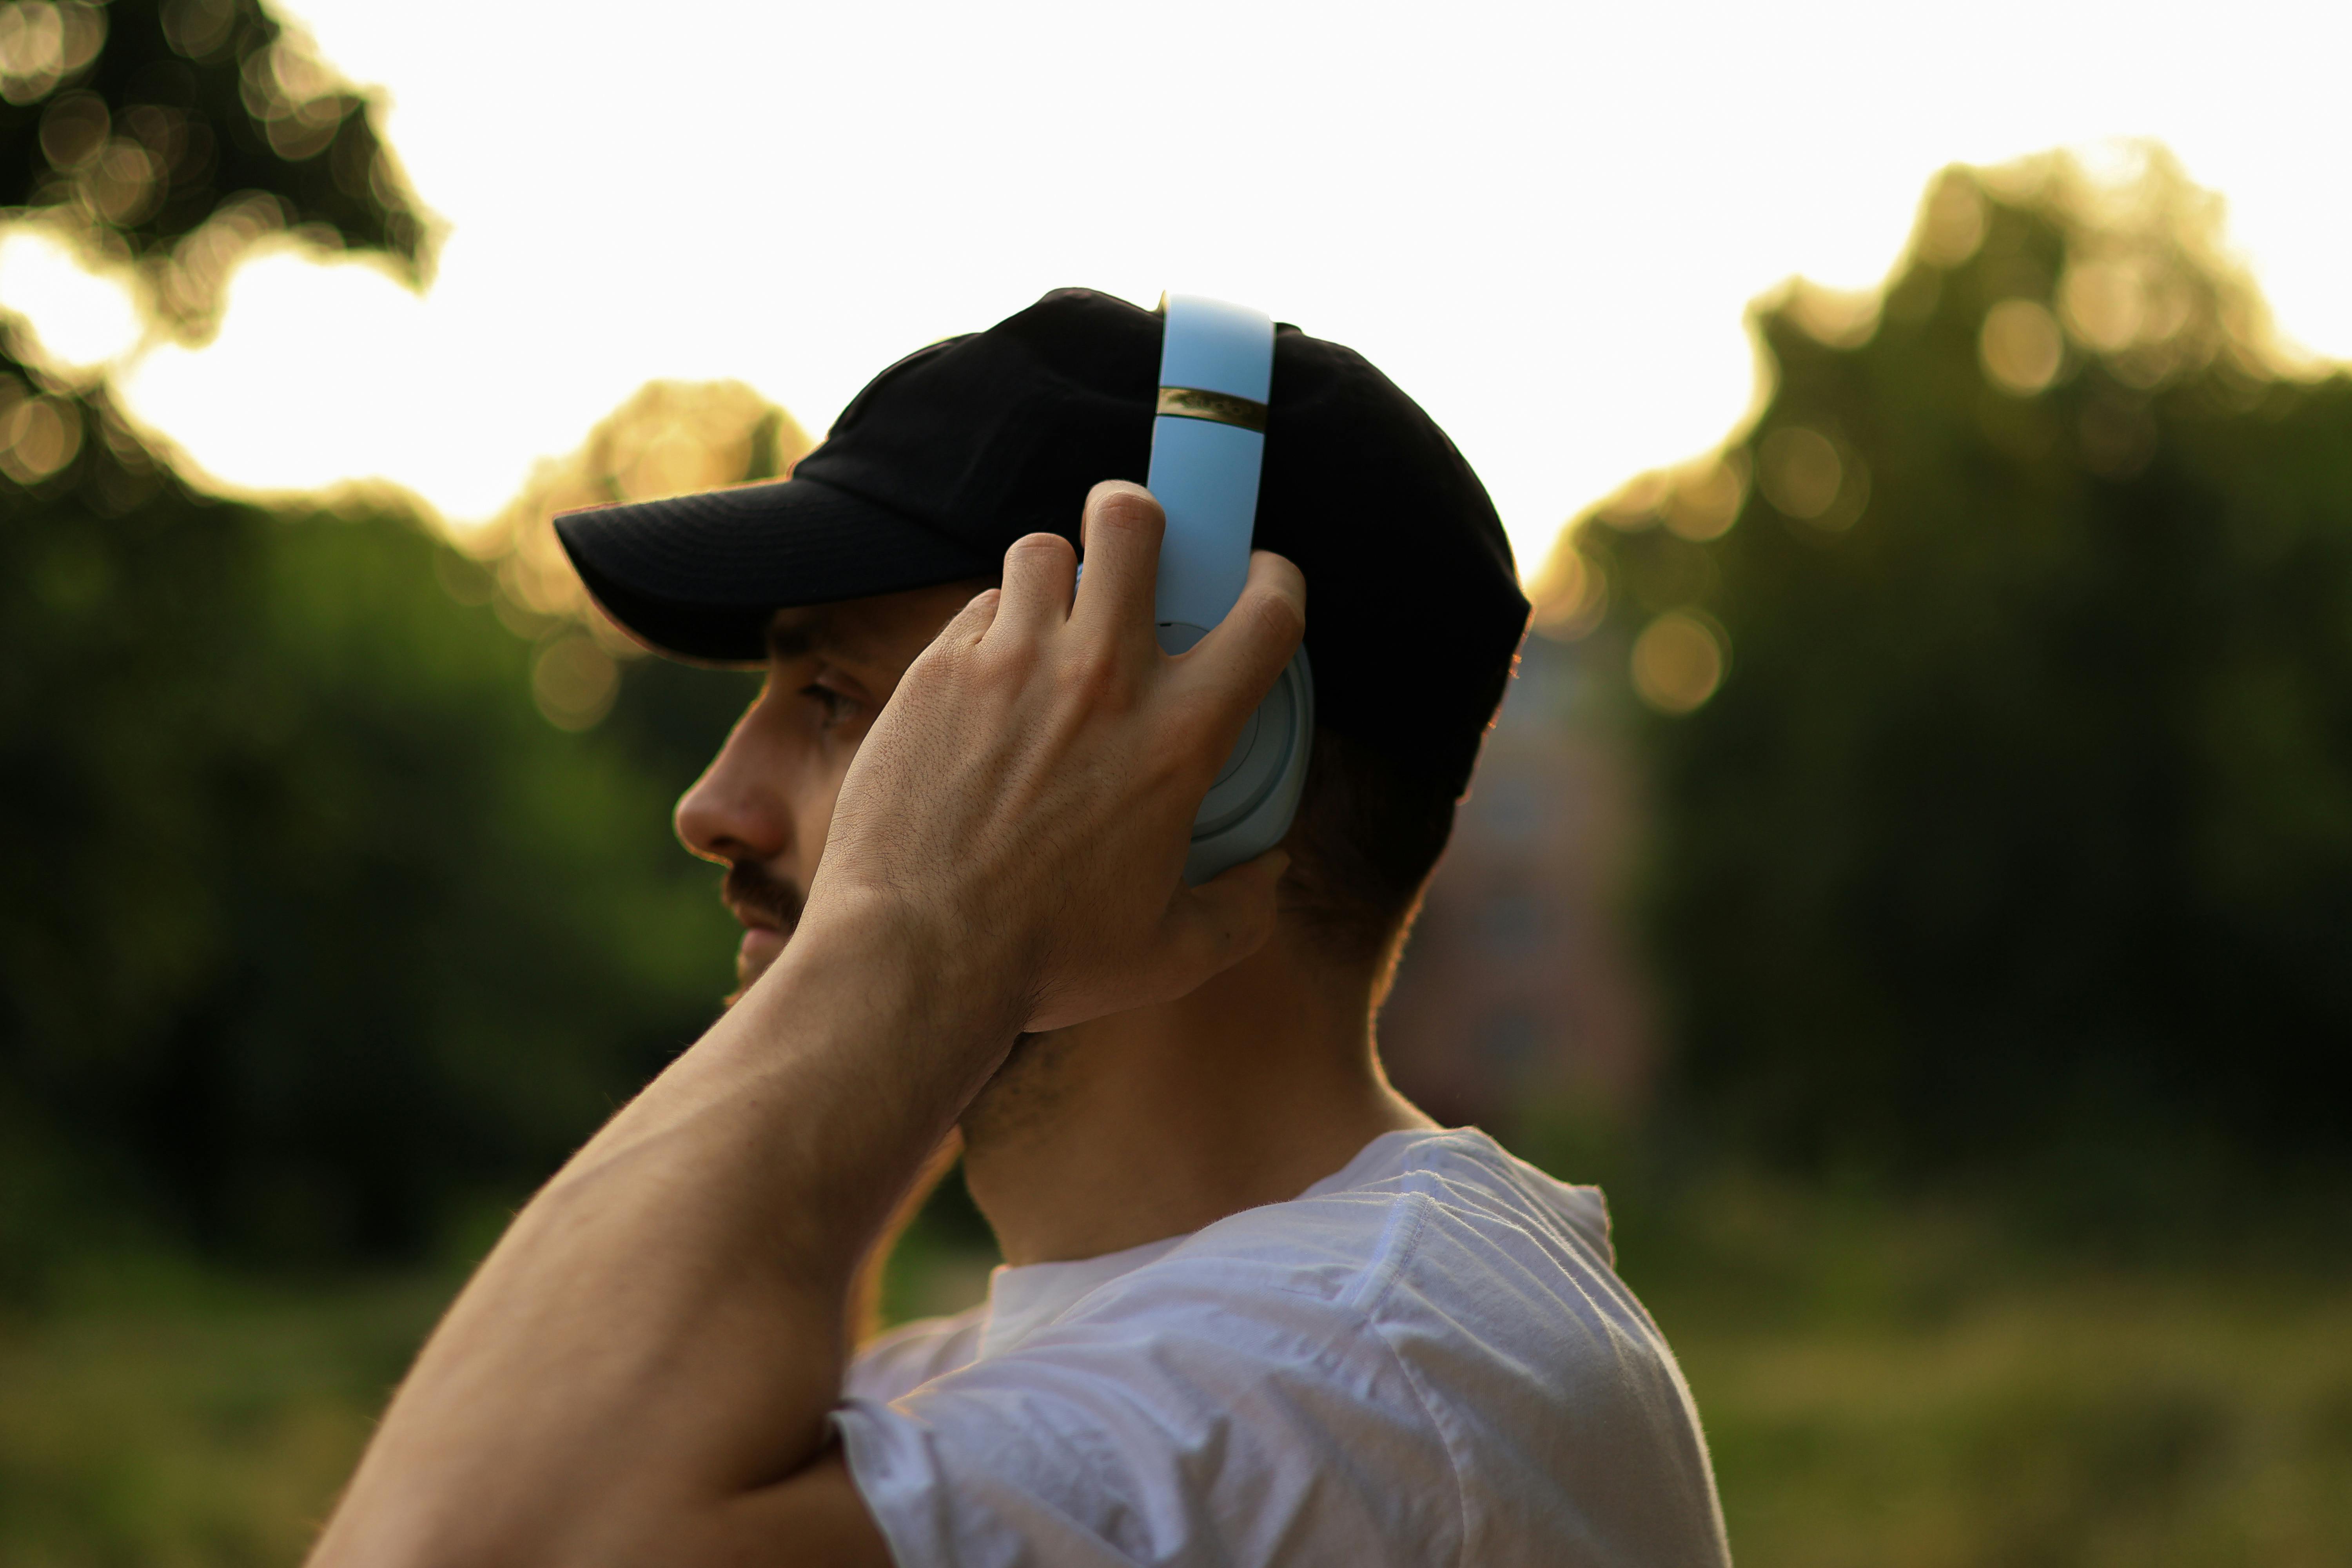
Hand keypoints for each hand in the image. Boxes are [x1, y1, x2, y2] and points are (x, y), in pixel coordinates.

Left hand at [809, 480, 1305, 1035]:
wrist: (916, 956)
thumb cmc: (1045, 961)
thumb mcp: (1172, 954)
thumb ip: (1241, 910)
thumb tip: (1268, 872)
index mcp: (1180, 736)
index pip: (1267, 612)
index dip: (1273, 579)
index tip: (1253, 581)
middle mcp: (1104, 679)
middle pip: (1133, 520)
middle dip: (1138, 518)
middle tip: (1131, 552)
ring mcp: (1014, 664)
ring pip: (1044, 549)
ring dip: (1055, 575)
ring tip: (1048, 619)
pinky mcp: (939, 672)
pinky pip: (978, 606)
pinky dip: (990, 629)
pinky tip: (986, 677)